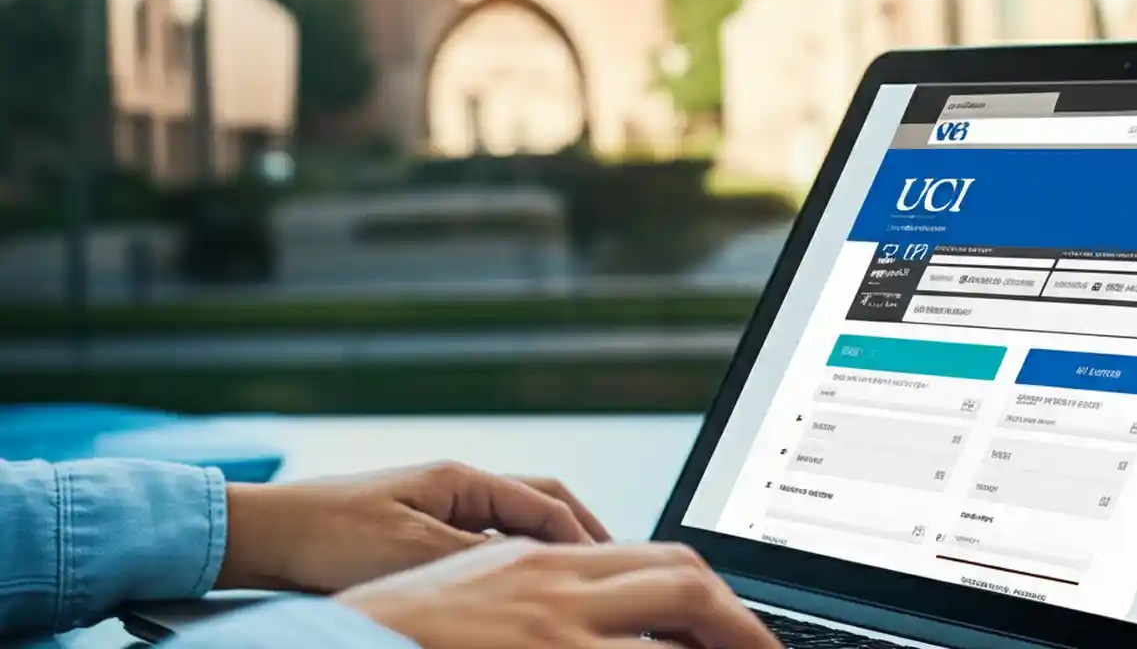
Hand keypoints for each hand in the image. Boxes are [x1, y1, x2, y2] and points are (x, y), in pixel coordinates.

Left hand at [216, 462, 609, 591]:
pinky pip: (483, 547)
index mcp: (461, 480)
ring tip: (574, 582)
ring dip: (546, 549)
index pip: (548, 504)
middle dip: (580, 532)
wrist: (266, 536)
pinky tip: (516, 592)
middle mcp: (456, 489)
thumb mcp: (413, 551)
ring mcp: (438, 510)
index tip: (615, 566)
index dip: (587, 537)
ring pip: (513, 527)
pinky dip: (512, 565)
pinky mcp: (419, 535)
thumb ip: (480, 557)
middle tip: (614, 566)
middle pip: (540, 504)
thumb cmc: (327, 535)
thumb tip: (540, 566)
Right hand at [336, 538, 781, 648]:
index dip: (714, 596)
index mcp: (544, 561)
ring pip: (674, 627)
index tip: (739, 628)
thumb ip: (545, 587)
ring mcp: (553, 635)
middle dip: (742, 623)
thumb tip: (600, 601)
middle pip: (687, 581)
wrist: (329, 648)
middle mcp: (558, 588)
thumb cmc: (396, 627)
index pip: (660, 561)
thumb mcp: (479, 586)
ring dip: (723, 646)